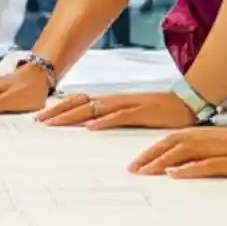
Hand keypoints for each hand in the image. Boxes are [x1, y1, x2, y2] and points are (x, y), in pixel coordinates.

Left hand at [35, 92, 195, 129]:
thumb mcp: (131, 113)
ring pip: (94, 108)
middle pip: (80, 103)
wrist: (189, 101)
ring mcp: (128, 104)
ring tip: (54, 123)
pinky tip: (90, 126)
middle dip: (57, 112)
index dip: (59, 108)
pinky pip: (119, 115)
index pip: (79, 101)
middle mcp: (115, 99)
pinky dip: (104, 120)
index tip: (41, 117)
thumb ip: (112, 116)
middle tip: (38, 121)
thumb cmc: (160, 110)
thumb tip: (91, 124)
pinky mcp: (142, 111)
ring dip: (73, 116)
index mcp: (111, 100)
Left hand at [129, 125, 226, 178]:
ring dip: (164, 162)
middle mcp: (216, 138)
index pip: (175, 138)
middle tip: (132, 169)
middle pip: (175, 143)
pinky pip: (213, 165)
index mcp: (213, 134)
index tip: (137, 162)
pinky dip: (193, 169)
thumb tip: (187, 162)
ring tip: (146, 171)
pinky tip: (178, 174)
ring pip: (189, 152)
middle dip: (151, 156)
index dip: (153, 149)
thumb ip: (212, 150)